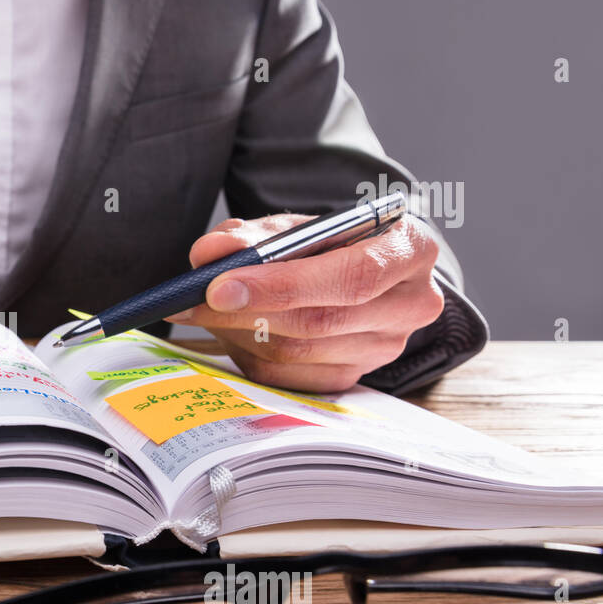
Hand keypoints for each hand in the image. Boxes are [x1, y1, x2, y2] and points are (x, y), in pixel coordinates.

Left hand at [170, 213, 444, 392]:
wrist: (358, 271)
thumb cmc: (330, 243)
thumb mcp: (296, 225)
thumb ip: (253, 235)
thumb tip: (211, 253)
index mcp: (411, 249)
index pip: (351, 276)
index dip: (283, 284)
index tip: (221, 286)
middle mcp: (411, 304)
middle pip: (321, 321)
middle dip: (246, 311)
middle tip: (191, 301)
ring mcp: (386, 348)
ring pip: (298, 352)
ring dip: (239, 332)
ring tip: (204, 310)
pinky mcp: (355, 377)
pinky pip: (289, 377)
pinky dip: (248, 354)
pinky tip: (230, 330)